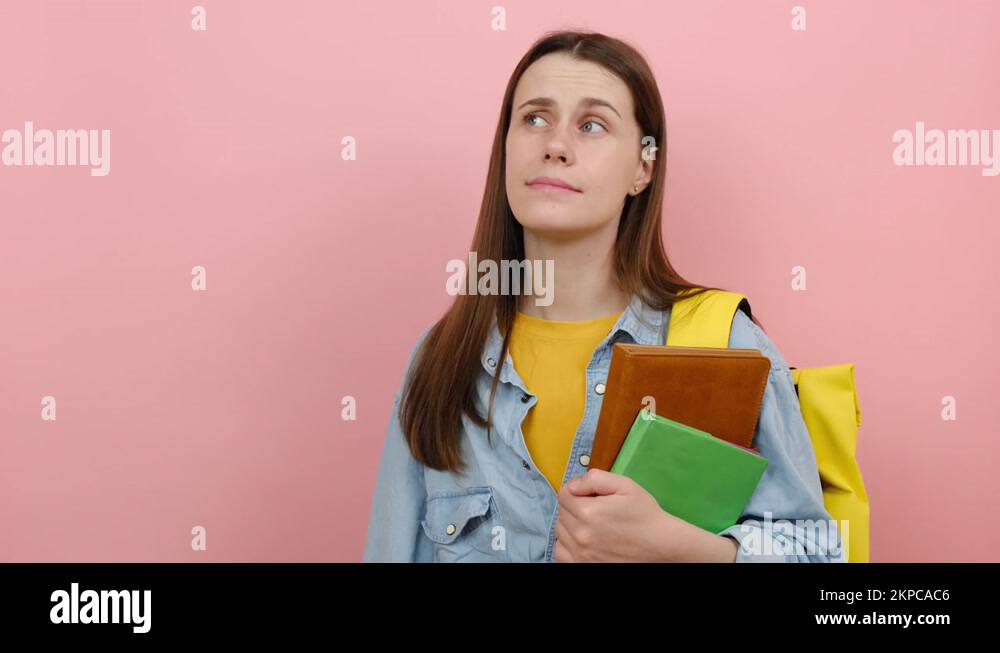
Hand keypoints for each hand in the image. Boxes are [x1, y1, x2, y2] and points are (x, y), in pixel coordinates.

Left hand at [553, 468, 738, 562]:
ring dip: (570, 525)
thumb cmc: (645, 514)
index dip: (577, 491)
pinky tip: (582, 540)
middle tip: (594, 509)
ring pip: (559, 532)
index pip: (564, 494)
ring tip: (590, 525)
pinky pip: (561, 553)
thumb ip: (595, 479)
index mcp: (588, 512)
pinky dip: (567, 545)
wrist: (661, 545)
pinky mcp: (583, 566)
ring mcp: (581, 554)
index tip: (591, 495)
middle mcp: (581, 535)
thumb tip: (573, 485)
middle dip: (574, 507)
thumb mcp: (625, 486)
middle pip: (561, 513)